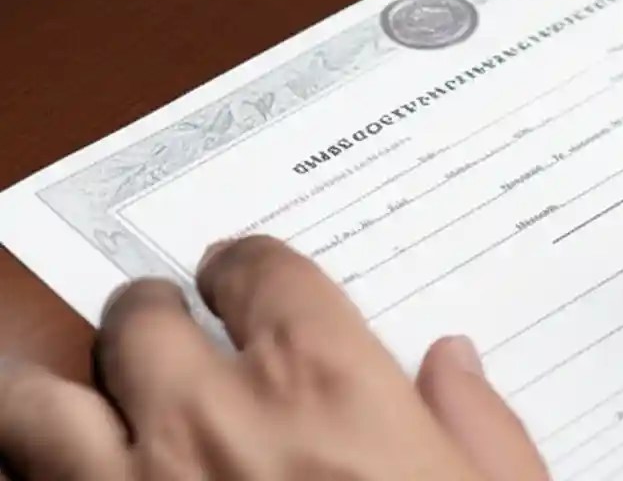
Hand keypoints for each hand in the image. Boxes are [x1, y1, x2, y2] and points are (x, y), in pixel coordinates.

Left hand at [0, 236, 547, 479]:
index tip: (239, 271)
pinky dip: (31, 477)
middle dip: (149, 312)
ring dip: (55, 384)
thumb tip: (454, 361)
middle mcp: (211, 419)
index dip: (245, 262)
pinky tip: (62, 479)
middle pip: (140, 318)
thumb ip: (479, 422)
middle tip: (160, 322)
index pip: (262, 272)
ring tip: (77, 388)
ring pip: (36, 400)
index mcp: (324, 385)